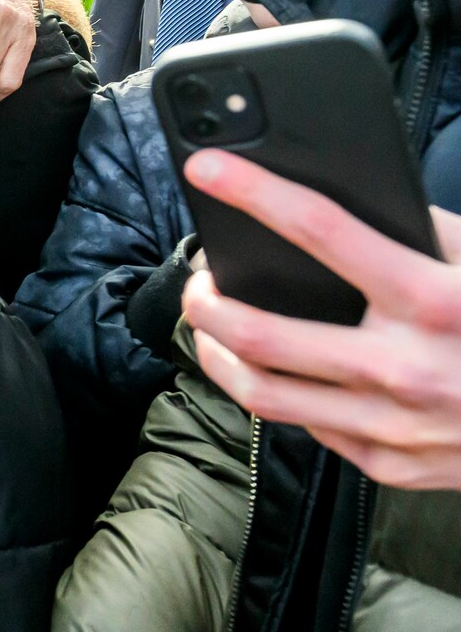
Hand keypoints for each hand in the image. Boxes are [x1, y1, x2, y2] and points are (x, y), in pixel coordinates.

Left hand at [181, 150, 460, 488]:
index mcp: (435, 299)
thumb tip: (349, 196)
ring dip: (218, 353)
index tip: (208, 167)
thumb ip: (425, 230)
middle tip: (197, 281)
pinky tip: (276, 372)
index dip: (254, 192)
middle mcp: (406, 366)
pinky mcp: (390, 464)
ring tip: (210, 327)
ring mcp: (394, 424)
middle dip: (206, 300)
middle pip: (260, 332)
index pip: (322, 231)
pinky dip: (282, 394)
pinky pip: (310, 428)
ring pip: (263, 393)